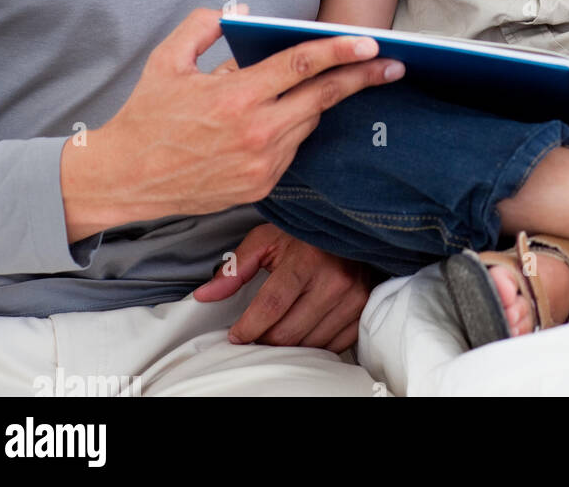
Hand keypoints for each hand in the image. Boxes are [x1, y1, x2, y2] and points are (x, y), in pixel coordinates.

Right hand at [61, 8, 404, 241]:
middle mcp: (255, 132)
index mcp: (235, 97)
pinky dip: (295, 127)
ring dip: (319, 102)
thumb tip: (244, 14)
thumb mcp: (167, 60)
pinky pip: (293, 147)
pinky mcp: (261, 185)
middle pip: (322, 98)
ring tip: (331, 83)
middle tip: (393, 64)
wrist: (124, 180)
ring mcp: (261, 163)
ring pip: (309, 122)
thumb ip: (205, 26)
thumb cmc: (146, 116)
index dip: (339, 51)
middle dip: (362, 78)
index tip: (370, 42)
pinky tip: (286, 116)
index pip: (300, 66)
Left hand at [193, 223, 374, 353]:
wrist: (352, 224)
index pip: (270, 307)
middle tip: (253, 334)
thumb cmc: (305, 233)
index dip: (248, 327)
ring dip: (288, 345)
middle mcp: (334, 279)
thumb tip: (204, 295)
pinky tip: (304, 328)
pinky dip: (314, 344)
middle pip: (287, 333)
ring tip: (278, 330)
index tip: (235, 335)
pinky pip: (332, 345)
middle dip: (263, 340)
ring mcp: (352, 296)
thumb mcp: (268, 239)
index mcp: (307, 259)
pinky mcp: (363, 308)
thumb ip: (236, 267)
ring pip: (308, 344)